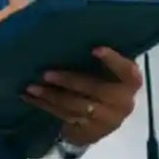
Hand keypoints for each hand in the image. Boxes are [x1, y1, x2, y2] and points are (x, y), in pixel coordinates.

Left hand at [23, 47, 142, 146]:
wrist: (100, 120)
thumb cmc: (100, 82)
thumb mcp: (102, 69)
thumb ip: (91, 55)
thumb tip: (65, 26)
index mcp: (130, 83)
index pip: (128, 72)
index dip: (114, 61)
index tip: (95, 49)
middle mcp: (123, 102)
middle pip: (97, 90)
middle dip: (70, 81)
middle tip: (46, 73)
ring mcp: (106, 120)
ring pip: (77, 106)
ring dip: (52, 96)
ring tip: (31, 86)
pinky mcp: (90, 131)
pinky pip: (64, 117)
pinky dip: (44, 105)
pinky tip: (28, 96)